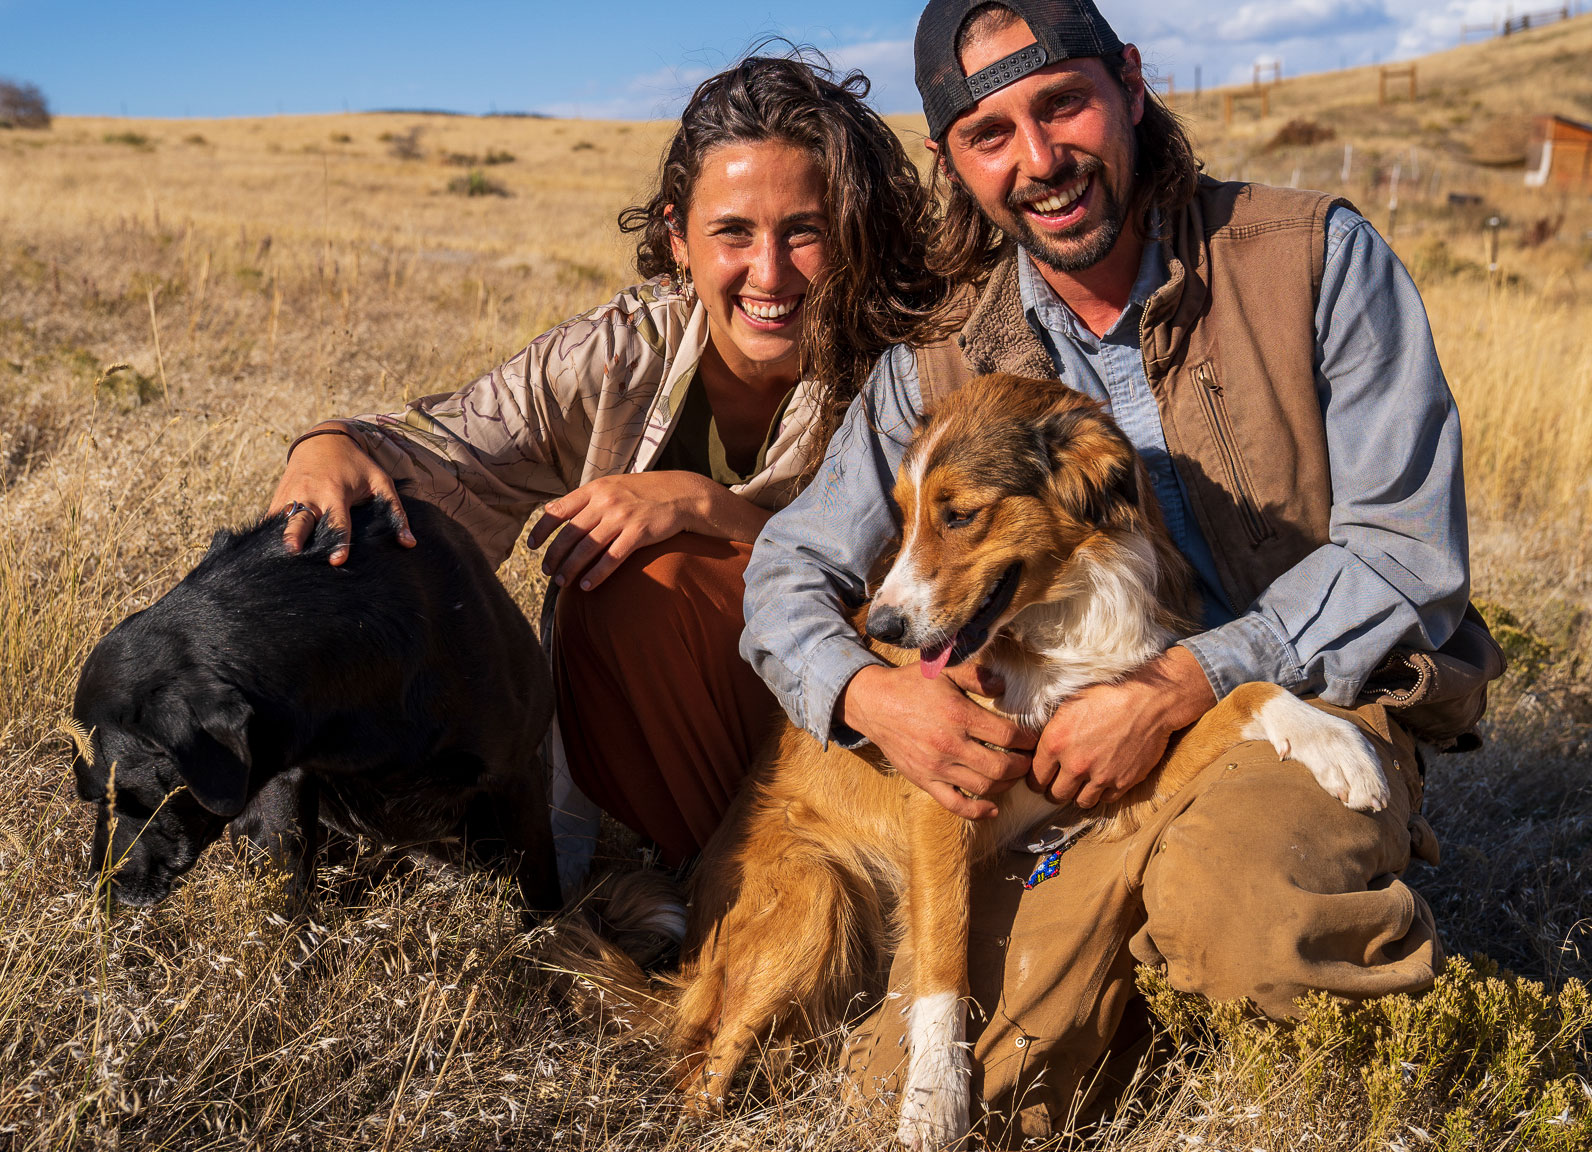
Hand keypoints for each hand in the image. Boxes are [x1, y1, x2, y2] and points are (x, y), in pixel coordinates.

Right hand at [270, 426, 414, 564]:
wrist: (324, 439)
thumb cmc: (357, 465)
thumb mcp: (381, 482)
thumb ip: (396, 513)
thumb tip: (410, 544)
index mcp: (336, 492)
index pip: (338, 521)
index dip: (338, 541)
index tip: (337, 561)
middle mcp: (310, 494)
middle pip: (300, 520)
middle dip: (295, 536)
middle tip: (293, 553)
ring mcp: (291, 494)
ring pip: (281, 520)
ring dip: (278, 537)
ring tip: (275, 557)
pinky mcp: (278, 496)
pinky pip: (270, 517)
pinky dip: (267, 532)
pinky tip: (265, 551)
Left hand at [528, 471, 769, 590]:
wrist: (683, 494)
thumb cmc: (645, 492)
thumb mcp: (613, 486)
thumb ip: (586, 499)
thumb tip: (553, 509)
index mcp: (595, 489)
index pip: (558, 510)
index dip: (542, 530)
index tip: (532, 546)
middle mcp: (605, 502)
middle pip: (570, 534)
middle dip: (555, 556)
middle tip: (548, 572)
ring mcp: (622, 517)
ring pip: (587, 548)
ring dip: (571, 569)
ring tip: (562, 582)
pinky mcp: (639, 533)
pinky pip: (611, 559)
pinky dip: (597, 575)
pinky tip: (587, 586)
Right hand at [839, 662, 1033, 819]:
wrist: (874, 704)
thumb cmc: (912, 685)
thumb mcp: (945, 670)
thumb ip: (977, 676)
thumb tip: (1004, 688)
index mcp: (958, 715)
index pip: (1007, 736)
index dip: (1027, 740)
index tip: (1032, 739)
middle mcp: (949, 745)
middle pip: (1001, 767)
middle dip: (1022, 766)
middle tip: (1028, 759)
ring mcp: (936, 767)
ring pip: (983, 787)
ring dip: (1006, 785)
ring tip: (1012, 775)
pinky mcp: (924, 781)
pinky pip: (955, 804)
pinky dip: (977, 811)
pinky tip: (992, 807)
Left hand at [1028, 646, 1216, 809]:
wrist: (1148, 701)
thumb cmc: (1108, 695)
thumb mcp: (1069, 705)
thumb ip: (1053, 732)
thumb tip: (1040, 748)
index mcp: (1056, 743)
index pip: (1035, 777)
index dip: (1037, 779)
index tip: (1042, 778)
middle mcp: (1075, 764)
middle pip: (1055, 795)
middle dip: (1054, 791)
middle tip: (1059, 785)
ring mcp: (1100, 776)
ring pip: (1080, 802)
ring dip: (1079, 795)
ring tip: (1081, 785)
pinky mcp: (1122, 782)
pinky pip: (1106, 800)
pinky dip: (1103, 793)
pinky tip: (1103, 780)